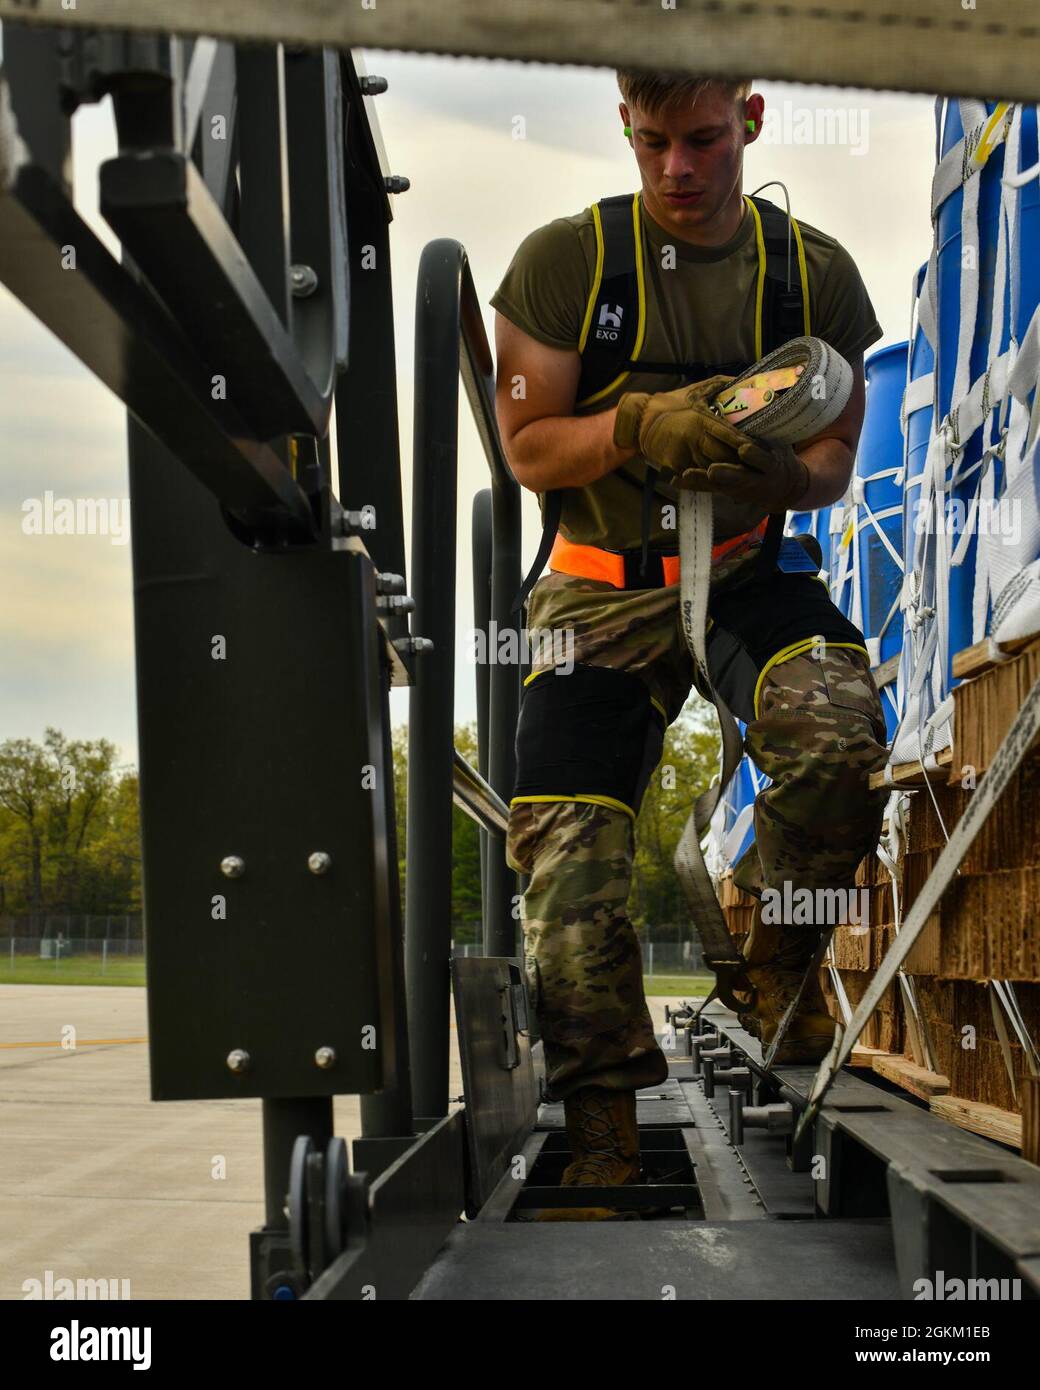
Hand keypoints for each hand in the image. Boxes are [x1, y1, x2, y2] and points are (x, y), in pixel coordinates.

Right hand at [614, 374, 748, 477]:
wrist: (641, 420)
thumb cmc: (671, 404)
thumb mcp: (695, 391)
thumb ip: (719, 385)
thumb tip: (740, 379)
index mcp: (701, 419)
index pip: (730, 435)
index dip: (747, 444)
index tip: (759, 449)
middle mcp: (694, 438)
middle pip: (724, 456)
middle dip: (739, 462)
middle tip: (754, 465)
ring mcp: (684, 454)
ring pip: (712, 468)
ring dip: (726, 472)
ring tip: (742, 474)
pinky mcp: (676, 465)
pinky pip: (698, 474)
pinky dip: (709, 477)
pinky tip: (720, 479)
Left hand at [678, 436, 810, 509]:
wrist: (782, 487)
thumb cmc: (779, 457)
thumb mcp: (782, 445)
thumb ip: (771, 429)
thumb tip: (771, 395)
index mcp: (772, 466)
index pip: (764, 461)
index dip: (755, 456)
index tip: (744, 449)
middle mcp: (755, 480)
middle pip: (740, 477)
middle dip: (726, 473)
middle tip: (712, 470)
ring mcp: (739, 488)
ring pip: (720, 485)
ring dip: (703, 480)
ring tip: (687, 473)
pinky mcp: (726, 491)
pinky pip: (707, 489)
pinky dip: (692, 484)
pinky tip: (676, 480)